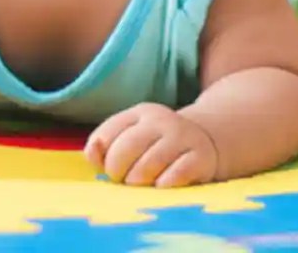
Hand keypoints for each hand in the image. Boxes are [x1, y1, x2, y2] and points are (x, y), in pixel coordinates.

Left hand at [85, 103, 218, 187]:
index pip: (107, 134)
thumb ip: (104, 147)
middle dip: (118, 171)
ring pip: (148, 164)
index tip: (110, 168)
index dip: (103, 157)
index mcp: (140, 113)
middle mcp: (161, 120)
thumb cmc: (157, 148)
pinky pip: (175, 174)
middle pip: (126, 148)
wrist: (206, 141)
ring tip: (142, 183)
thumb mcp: (130, 140)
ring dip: (139, 181)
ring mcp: (182, 137)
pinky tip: (162, 185)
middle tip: (124, 180)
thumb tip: (92, 153)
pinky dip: (163, 184)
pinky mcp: (201, 157)